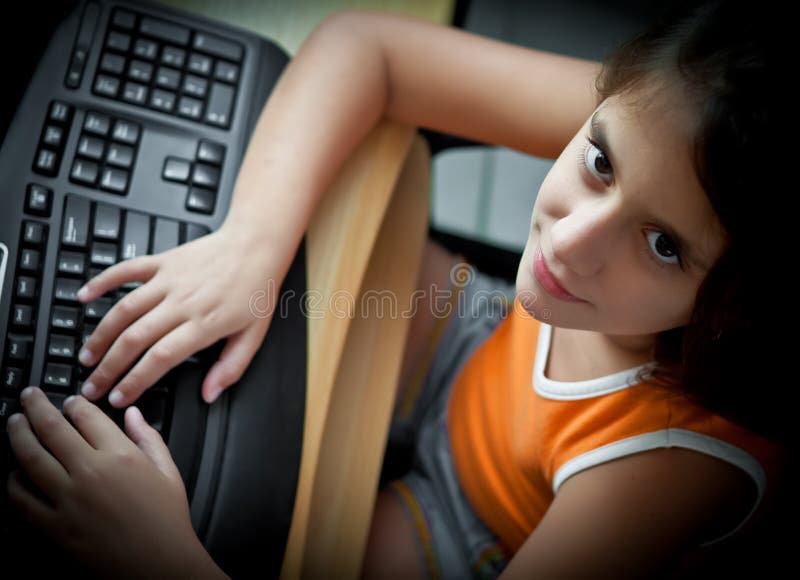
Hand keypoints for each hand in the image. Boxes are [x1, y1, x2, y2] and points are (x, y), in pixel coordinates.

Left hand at [6, 387, 224, 578]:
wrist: (158, 567)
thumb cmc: (167, 523)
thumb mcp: (168, 472)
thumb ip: (149, 438)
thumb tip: (132, 414)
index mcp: (121, 456)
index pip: (87, 416)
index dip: (74, 403)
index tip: (69, 401)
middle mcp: (91, 473)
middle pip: (51, 428)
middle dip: (35, 406)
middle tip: (28, 397)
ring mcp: (67, 500)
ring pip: (30, 457)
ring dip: (17, 435)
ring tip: (13, 423)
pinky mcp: (52, 528)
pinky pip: (21, 499)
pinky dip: (13, 483)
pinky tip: (14, 474)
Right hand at [76, 224, 283, 406]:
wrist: (257, 245)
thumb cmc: (257, 289)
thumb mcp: (254, 335)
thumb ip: (231, 367)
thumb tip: (209, 394)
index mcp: (205, 323)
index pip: (160, 358)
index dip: (135, 381)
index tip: (118, 397)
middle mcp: (182, 302)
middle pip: (135, 338)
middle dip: (109, 367)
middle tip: (92, 386)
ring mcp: (170, 280)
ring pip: (124, 309)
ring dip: (101, 335)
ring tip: (86, 356)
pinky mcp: (163, 261)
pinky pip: (126, 270)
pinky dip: (102, 282)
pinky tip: (84, 297)